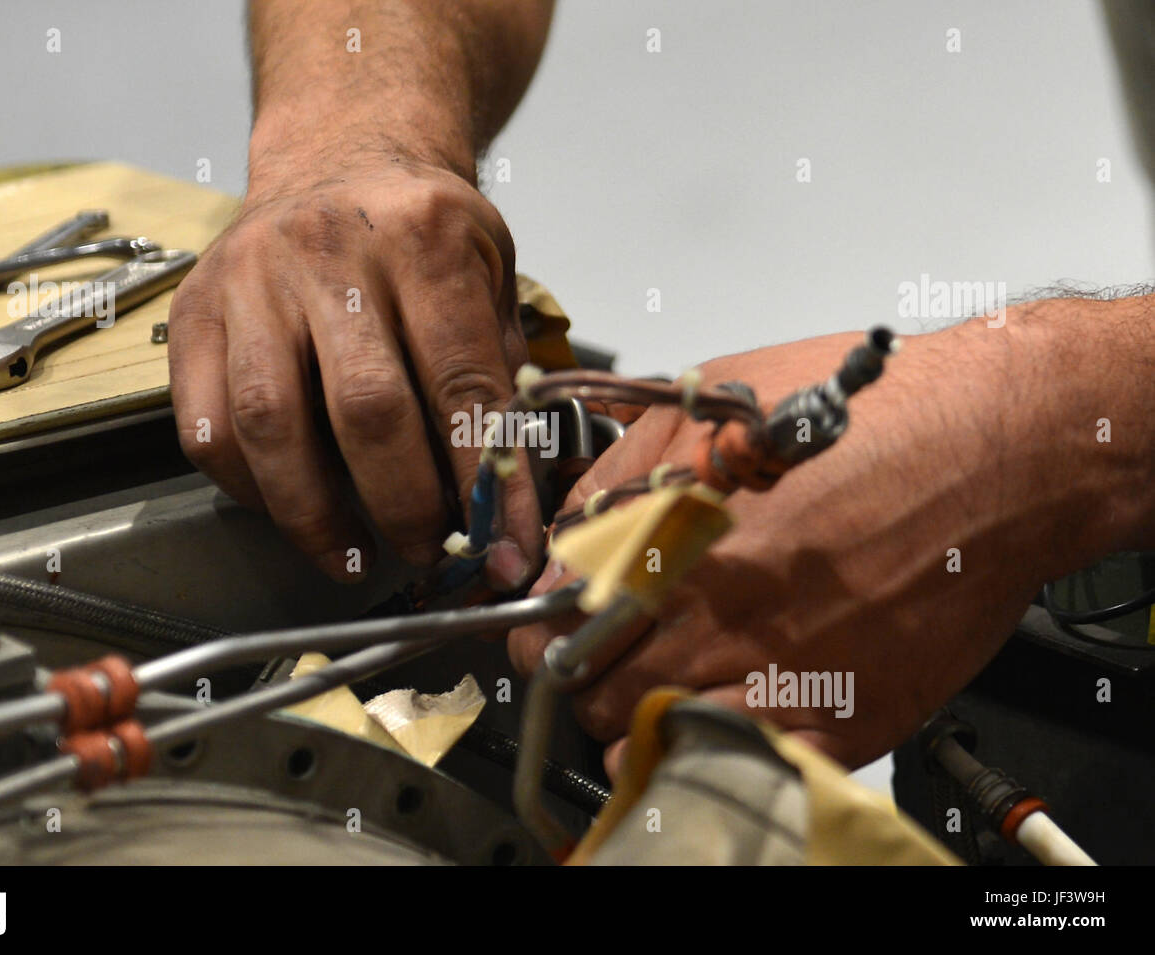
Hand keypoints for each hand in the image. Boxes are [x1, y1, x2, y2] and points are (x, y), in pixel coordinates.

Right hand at [167, 159, 540, 586]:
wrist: (337, 159)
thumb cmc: (421, 231)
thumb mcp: (492, 272)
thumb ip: (505, 373)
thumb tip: (516, 497)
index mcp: (424, 239)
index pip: (460, 382)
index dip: (484, 480)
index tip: (503, 545)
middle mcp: (329, 251)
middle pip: (365, 411)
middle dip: (405, 507)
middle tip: (430, 552)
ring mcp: (250, 281)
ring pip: (271, 425)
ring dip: (317, 516)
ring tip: (355, 557)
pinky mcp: (193, 312)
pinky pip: (207, 427)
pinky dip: (250, 490)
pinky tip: (291, 508)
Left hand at [509, 319, 1124, 772]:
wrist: (998, 454)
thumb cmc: (866, 419)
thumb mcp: (711, 404)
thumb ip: (619, 475)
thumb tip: (564, 533)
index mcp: (669, 546)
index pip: (549, 620)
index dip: (537, 624)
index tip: (549, 622)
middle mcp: (711, 620)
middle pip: (586, 691)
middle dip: (579, 672)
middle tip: (603, 651)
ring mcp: (773, 681)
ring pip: (645, 740)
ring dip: (633, 716)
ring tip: (659, 680)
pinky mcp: (837, 725)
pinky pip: (734, 767)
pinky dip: (706, 751)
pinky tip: (717, 711)